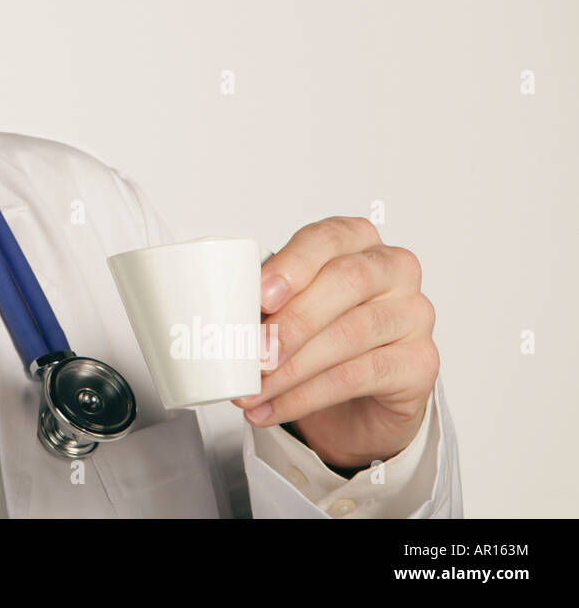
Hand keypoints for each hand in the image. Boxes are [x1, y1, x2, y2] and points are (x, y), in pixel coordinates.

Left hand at [231, 217, 438, 469]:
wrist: (359, 396)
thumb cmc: (321, 332)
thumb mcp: (290, 306)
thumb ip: (267, 301)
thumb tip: (224, 315)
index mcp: (357, 240)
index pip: (328, 238)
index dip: (293, 265)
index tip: (260, 296)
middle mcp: (393, 269)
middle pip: (347, 281)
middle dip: (293, 320)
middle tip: (255, 352)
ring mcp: (414, 314)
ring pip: (350, 335)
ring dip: (291, 369)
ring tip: (252, 390)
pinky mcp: (420, 362)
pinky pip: (358, 376)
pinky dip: (306, 396)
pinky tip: (274, 407)